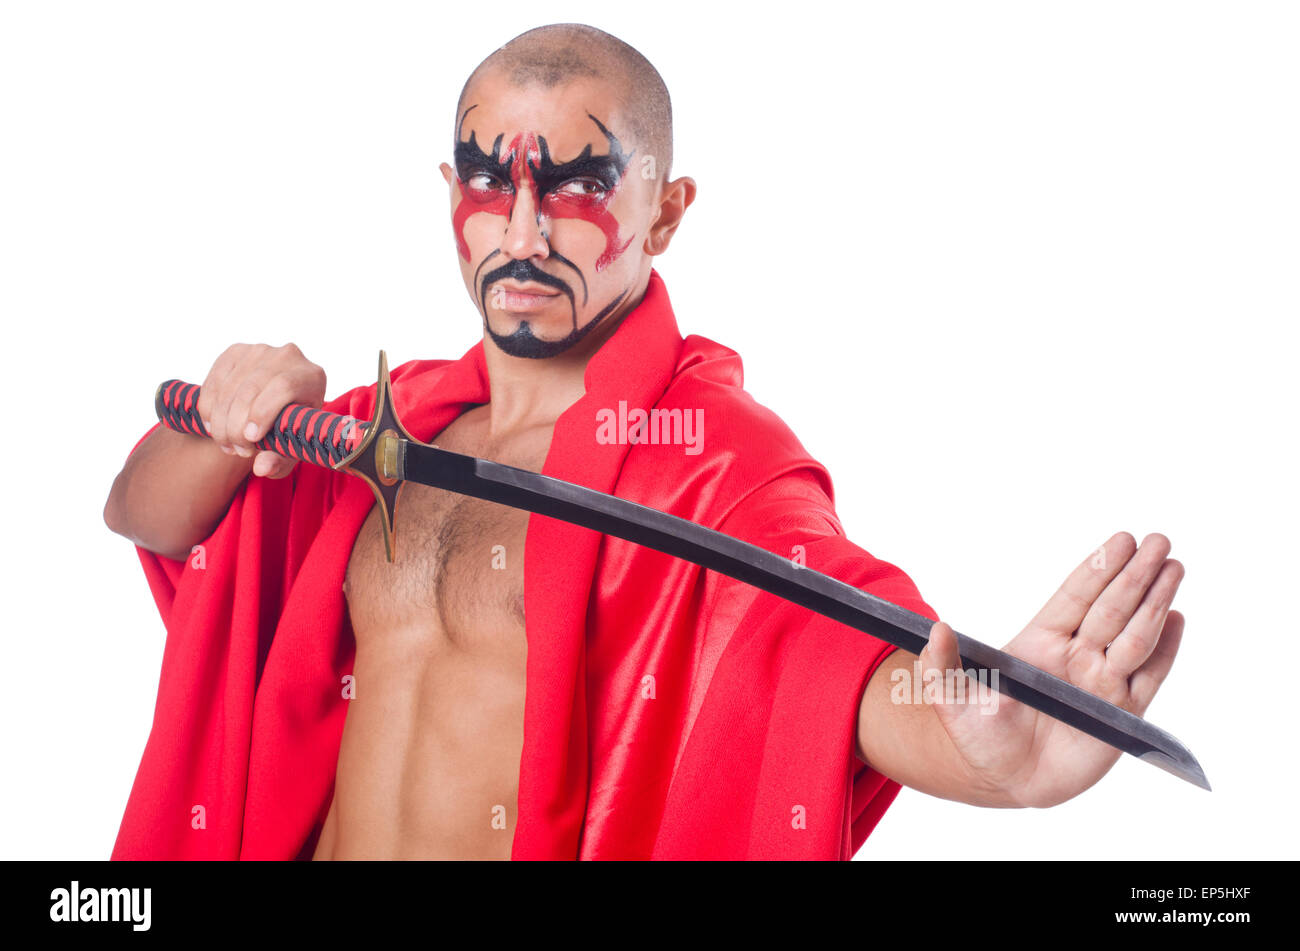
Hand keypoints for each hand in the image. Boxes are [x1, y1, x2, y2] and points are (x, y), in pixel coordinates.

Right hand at [195, 342, 326, 478]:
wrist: (278, 400)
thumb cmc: (292, 425)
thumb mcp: (293, 444)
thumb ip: (281, 459)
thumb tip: (262, 468)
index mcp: (310, 375)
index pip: (283, 387)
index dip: (263, 412)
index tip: (251, 439)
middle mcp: (287, 356)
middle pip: (252, 388)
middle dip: (237, 425)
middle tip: (237, 451)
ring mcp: (259, 351)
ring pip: (230, 387)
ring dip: (221, 421)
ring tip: (226, 444)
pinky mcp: (235, 352)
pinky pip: (214, 381)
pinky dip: (209, 407)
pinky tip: (213, 427)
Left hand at [923, 532, 1184, 806]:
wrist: (1005, 780)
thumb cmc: (977, 736)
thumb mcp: (951, 699)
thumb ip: (943, 664)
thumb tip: (937, 629)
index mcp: (1039, 642)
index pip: (1074, 597)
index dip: (1098, 569)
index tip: (1121, 540)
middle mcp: (1076, 656)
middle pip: (1111, 608)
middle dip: (1135, 575)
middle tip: (1159, 541)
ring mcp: (1101, 683)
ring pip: (1134, 637)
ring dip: (1155, 603)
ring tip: (1175, 568)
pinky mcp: (1121, 715)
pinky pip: (1149, 677)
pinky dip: (1165, 650)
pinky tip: (1177, 619)